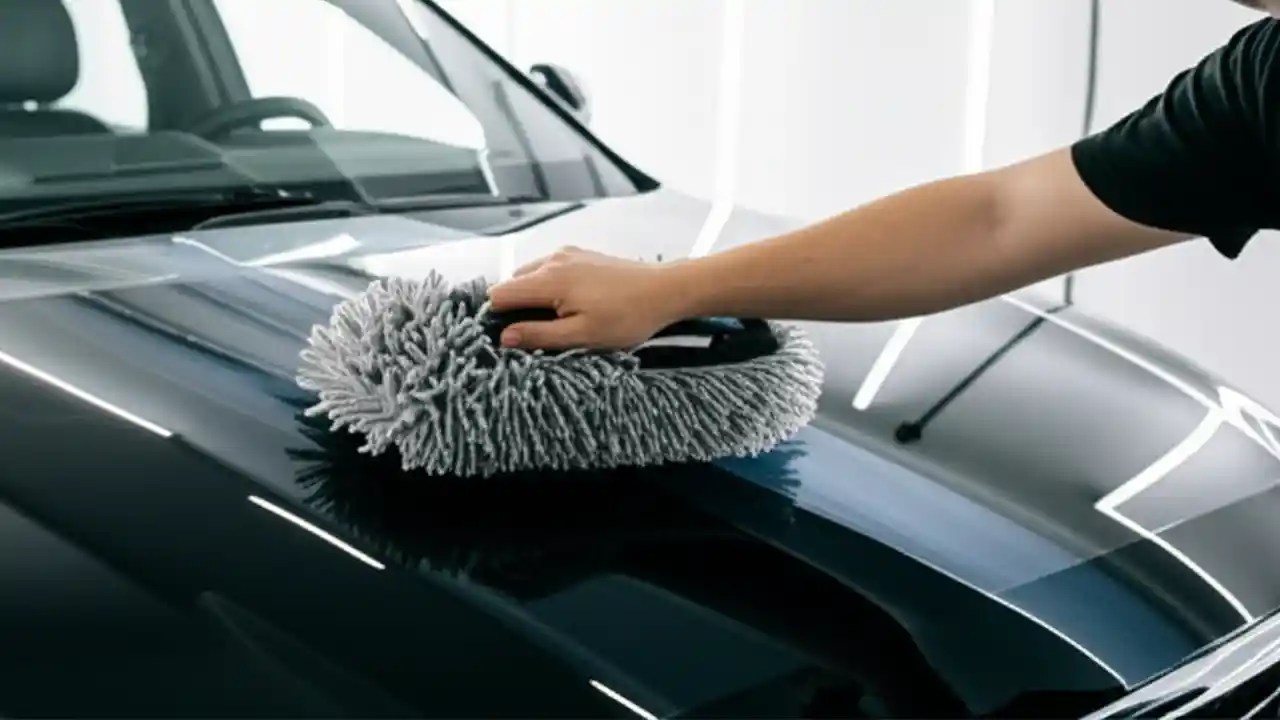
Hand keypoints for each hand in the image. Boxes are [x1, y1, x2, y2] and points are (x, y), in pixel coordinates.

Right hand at [487, 246, 687, 349]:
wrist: (665, 290)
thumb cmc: (627, 317)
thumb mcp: (581, 336)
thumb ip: (539, 335)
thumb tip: (504, 338)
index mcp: (549, 280)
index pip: (499, 294)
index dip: (495, 316)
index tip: (506, 337)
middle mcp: (553, 260)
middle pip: (512, 283)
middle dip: (514, 308)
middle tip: (533, 334)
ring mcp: (567, 254)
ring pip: (531, 276)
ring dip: (531, 297)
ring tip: (553, 321)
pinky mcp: (581, 255)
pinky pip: (550, 270)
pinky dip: (548, 287)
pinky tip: (568, 305)